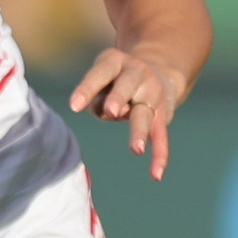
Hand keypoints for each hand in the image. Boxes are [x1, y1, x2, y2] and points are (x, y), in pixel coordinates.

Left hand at [70, 48, 191, 179]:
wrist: (159, 71)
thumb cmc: (114, 80)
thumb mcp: (102, 80)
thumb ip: (99, 97)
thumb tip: (112, 113)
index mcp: (116, 62)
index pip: (100, 74)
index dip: (87, 89)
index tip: (74, 106)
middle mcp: (138, 73)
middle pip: (127, 86)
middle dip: (119, 98)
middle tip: (111, 112)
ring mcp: (153, 94)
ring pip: (145, 113)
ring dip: (140, 130)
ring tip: (136, 150)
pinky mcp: (163, 114)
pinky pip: (161, 136)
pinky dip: (159, 155)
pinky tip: (156, 175)